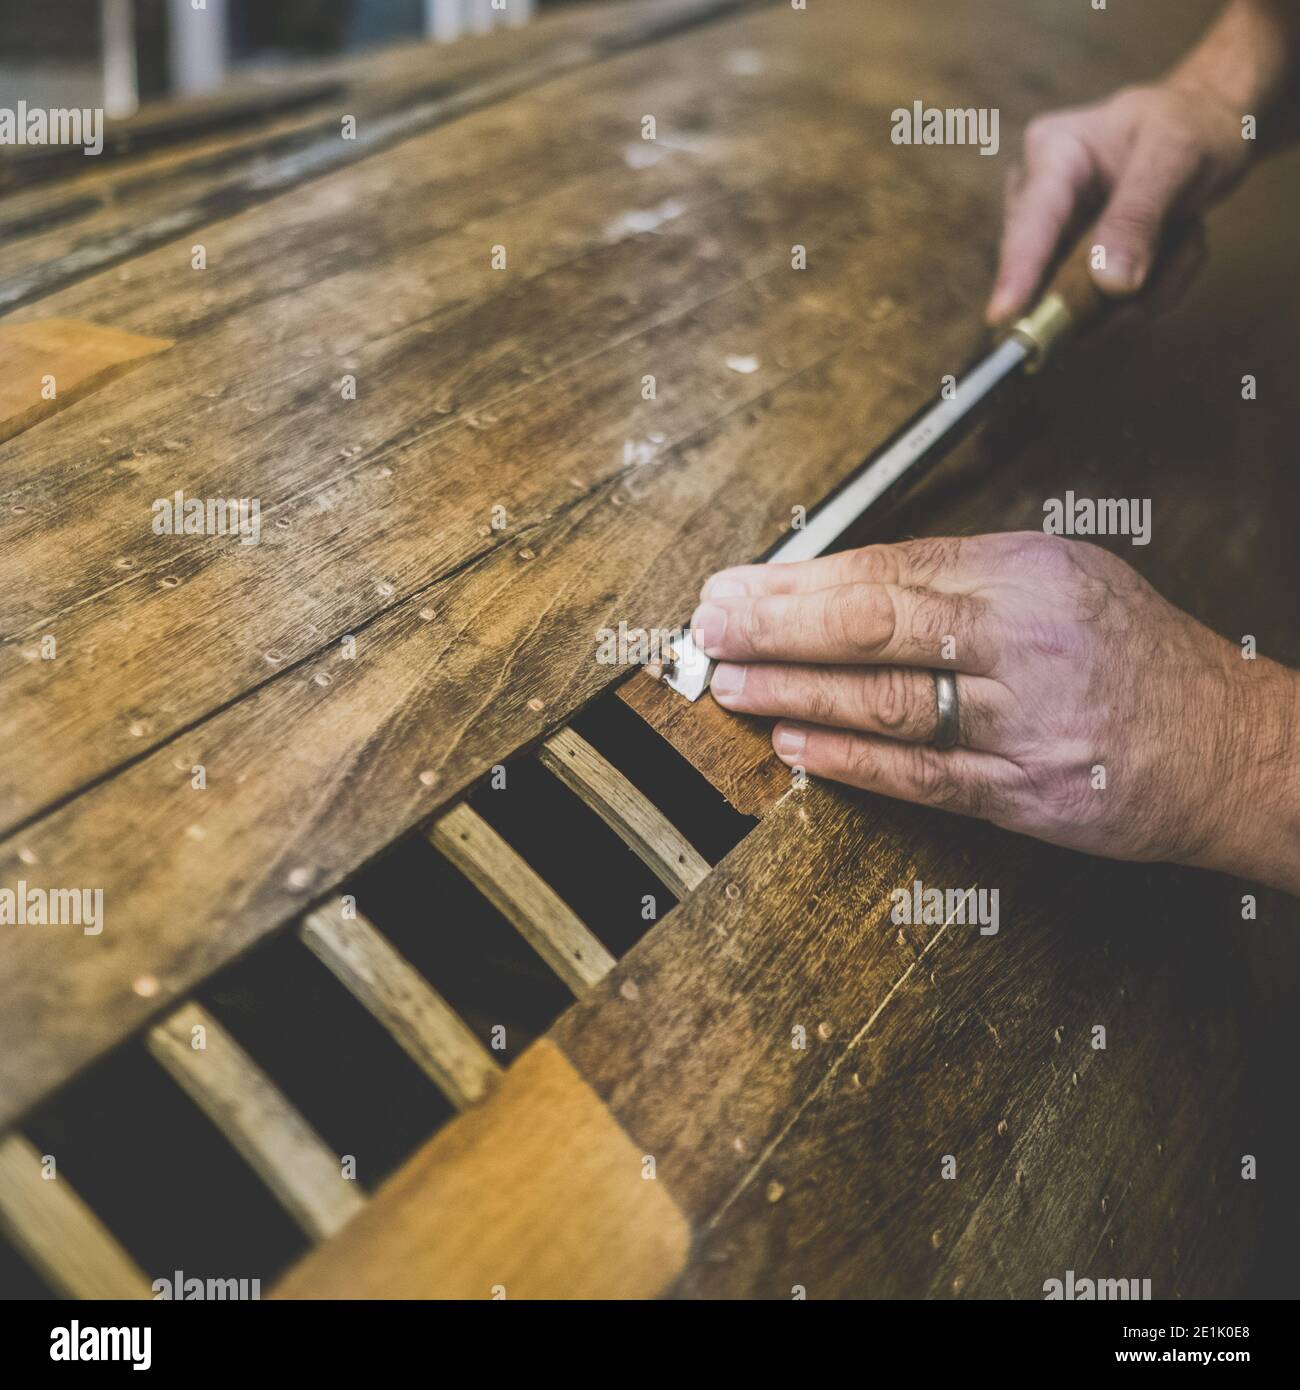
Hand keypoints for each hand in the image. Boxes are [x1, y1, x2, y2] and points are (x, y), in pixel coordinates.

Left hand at [693, 534, 1299, 891]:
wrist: (1225, 746)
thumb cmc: (1132, 654)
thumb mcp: (1059, 577)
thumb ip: (955, 577)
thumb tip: (833, 586)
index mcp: (1028, 573)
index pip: (889, 568)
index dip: (799, 580)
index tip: (738, 584)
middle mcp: (1027, 640)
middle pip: (877, 626)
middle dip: (778, 626)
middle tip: (711, 627)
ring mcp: (1026, 721)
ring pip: (888, 703)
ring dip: (796, 694)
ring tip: (733, 685)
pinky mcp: (1024, 793)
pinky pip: (919, 776)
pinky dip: (848, 762)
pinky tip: (794, 748)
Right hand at [987, 80, 1250, 323]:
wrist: (1207, 127)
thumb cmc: (1192, 124)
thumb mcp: (1178, 153)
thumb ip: (1140, 214)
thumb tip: (1109, 284)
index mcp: (1053, 154)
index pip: (1031, 224)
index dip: (1017, 273)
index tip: (1003, 316)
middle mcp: (1039, 202)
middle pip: (1052, 279)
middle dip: (1117, 290)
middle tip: (1188, 244)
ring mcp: (1052, 244)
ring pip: (1084, 307)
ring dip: (1147, 290)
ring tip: (1188, 235)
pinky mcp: (1071, 274)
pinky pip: (1106, 314)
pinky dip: (1152, 293)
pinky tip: (1176, 249)